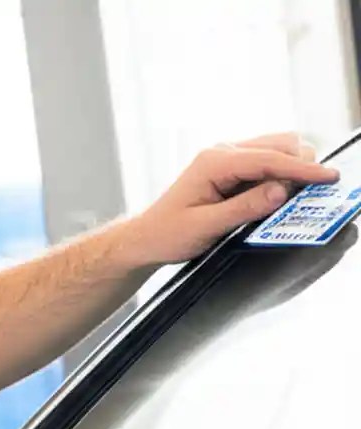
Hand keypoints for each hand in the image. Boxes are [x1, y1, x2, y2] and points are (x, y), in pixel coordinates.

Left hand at [124, 132, 339, 267]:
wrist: (147, 237)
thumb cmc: (168, 233)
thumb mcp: (206, 226)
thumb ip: (244, 208)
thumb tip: (281, 191)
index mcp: (214, 162)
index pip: (269, 158)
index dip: (302, 168)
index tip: (328, 178)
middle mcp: (222, 153)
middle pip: (280, 144)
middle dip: (301, 165)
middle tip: (312, 195)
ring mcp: (227, 158)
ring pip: (277, 149)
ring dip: (292, 169)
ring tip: (295, 199)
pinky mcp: (232, 169)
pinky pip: (267, 163)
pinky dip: (281, 175)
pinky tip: (280, 196)